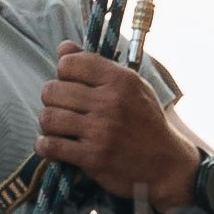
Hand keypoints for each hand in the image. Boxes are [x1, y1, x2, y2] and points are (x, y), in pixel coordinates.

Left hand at [37, 47, 189, 212]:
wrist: (167, 165)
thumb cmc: (146, 123)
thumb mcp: (132, 87)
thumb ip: (97, 65)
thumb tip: (63, 47)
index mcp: (120, 79)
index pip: (69, 63)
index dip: (64, 74)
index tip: (72, 85)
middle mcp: (110, 102)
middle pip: (52, 90)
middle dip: (53, 101)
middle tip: (64, 110)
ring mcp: (100, 131)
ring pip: (48, 117)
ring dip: (49, 125)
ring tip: (60, 129)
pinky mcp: (93, 157)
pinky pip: (50, 146)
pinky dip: (46, 147)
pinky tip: (55, 146)